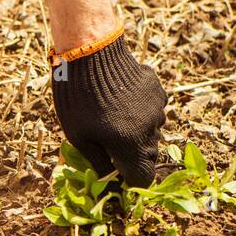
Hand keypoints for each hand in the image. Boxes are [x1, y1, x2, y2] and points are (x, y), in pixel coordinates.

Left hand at [51, 34, 167, 187]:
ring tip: (113, 117)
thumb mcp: (79, 138)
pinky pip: (153, 110)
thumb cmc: (77, 99)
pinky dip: (141, 112)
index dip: (130, 181)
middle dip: (132, 156)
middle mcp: (150, 129)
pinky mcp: (158, 90)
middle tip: (109, 143)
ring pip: (152, 132)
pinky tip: (122, 99)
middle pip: (148, 155)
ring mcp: (157, 108)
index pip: (143, 178)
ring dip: (137, 133)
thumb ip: (99, 163)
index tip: (117, 175)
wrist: (90, 51)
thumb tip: (110, 184)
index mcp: (130, 145)